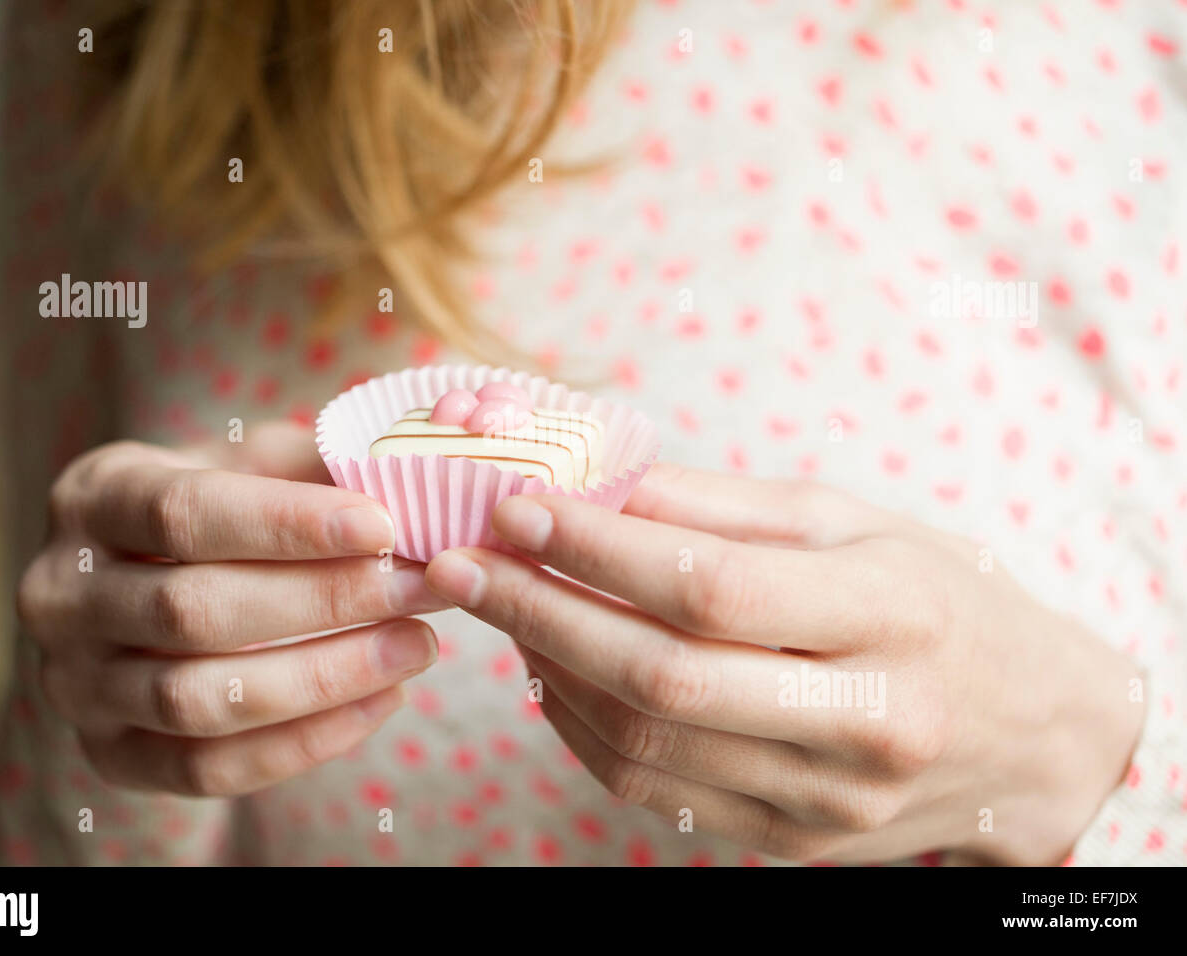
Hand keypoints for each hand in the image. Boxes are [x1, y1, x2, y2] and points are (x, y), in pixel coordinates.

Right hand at [17, 421, 448, 795]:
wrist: (150, 583)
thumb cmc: (219, 505)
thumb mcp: (253, 461)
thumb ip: (314, 464)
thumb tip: (406, 476)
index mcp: (93, 498)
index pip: (182, 515)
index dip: (287, 526)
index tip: (385, 529)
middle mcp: (61, 593)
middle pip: (194, 612)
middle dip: (326, 602)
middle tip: (423, 588)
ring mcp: (75, 683)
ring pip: (200, 700)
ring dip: (326, 678)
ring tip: (416, 645)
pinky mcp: (109, 755)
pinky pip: (208, 768)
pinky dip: (306, 742)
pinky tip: (381, 700)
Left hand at [424, 463, 1143, 863]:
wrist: (1028, 730)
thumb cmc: (939, 599)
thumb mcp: (854, 523)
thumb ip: (723, 509)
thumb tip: (596, 485)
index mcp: (888, 613)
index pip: (712, 587)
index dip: (598, 549)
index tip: (515, 509)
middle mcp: (865, 716)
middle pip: (663, 675)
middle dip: (541, 613)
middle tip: (462, 565)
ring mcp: (829, 796)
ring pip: (648, 745)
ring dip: (552, 671)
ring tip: (505, 610)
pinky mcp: (796, 842)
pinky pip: (660, 793)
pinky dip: (586, 733)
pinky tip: (556, 676)